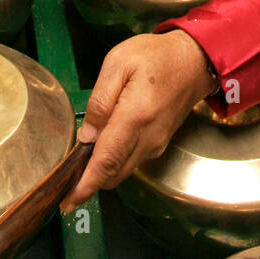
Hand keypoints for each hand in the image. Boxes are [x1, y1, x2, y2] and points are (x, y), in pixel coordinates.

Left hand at [60, 31, 215, 207]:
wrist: (194, 61)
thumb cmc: (156, 56)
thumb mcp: (118, 63)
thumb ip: (99, 101)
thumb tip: (87, 136)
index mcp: (135, 116)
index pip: (106, 161)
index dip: (85, 185)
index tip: (68, 202)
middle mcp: (148, 138)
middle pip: (113, 174)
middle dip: (88, 183)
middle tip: (65, 180)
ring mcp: (156, 143)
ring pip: (122, 171)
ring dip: (101, 173)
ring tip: (81, 162)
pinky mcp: (158, 144)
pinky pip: (132, 162)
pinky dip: (114, 163)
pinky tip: (103, 148)